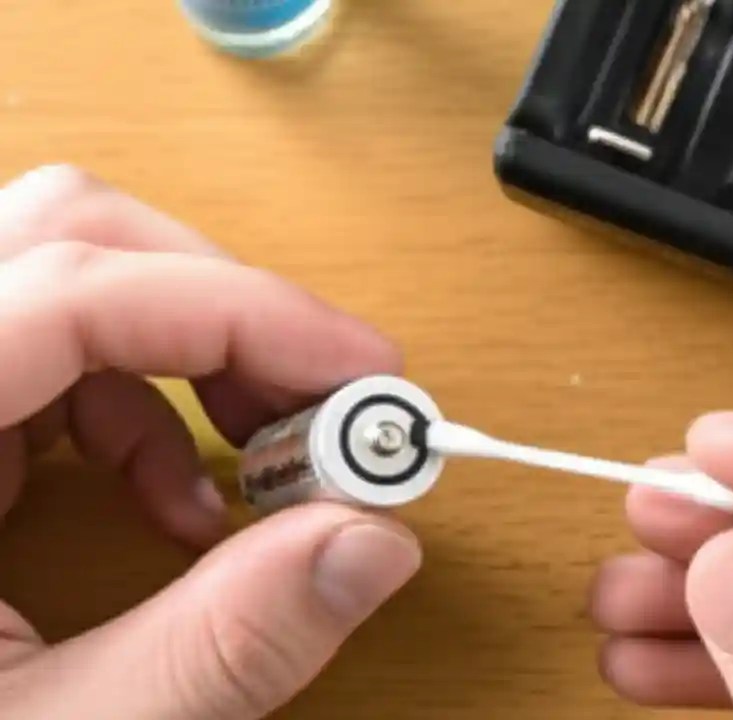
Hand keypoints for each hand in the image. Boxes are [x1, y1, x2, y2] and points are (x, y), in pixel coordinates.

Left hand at [0, 165, 421, 718]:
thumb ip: (220, 647)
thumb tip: (368, 545)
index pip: (68, 291)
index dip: (239, 310)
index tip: (361, 374)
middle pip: (66, 239)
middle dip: (222, 311)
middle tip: (319, 410)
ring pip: (65, 285)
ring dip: (191, 359)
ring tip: (260, 473)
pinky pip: (48, 362)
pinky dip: (144, 417)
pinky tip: (180, 513)